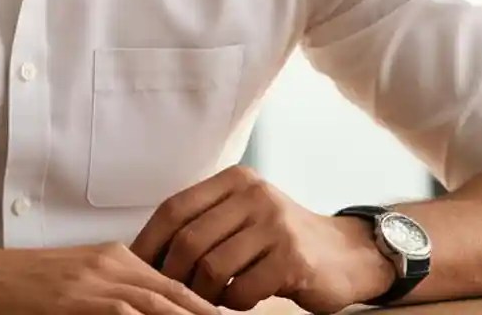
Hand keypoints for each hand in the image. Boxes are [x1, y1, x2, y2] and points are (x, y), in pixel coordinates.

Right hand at [0, 242, 219, 314]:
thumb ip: (110, 292)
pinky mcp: (81, 302)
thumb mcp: (74, 283)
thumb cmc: (21, 288)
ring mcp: (98, 283)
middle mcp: (114, 266)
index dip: (207, 307)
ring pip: (161, 307)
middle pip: (179, 296)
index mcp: (117, 258)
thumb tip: (142, 306)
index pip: (175, 285)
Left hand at [130, 166, 393, 313]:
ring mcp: (276, 225)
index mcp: (235, 180)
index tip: (136, 267)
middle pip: (189, 240)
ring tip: (212, 297)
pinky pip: (243, 289)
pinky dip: (233, 302)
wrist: (345, 254)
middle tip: (175, 292)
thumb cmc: (278, 240)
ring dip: (204, 293)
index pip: (174, 208)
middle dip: (174, 274)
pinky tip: (241, 299)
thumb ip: (201, 223)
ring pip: (213, 267)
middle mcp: (255, 195)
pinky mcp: (293, 258)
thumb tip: (143, 253)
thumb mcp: (241, 215)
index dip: (149, 241)